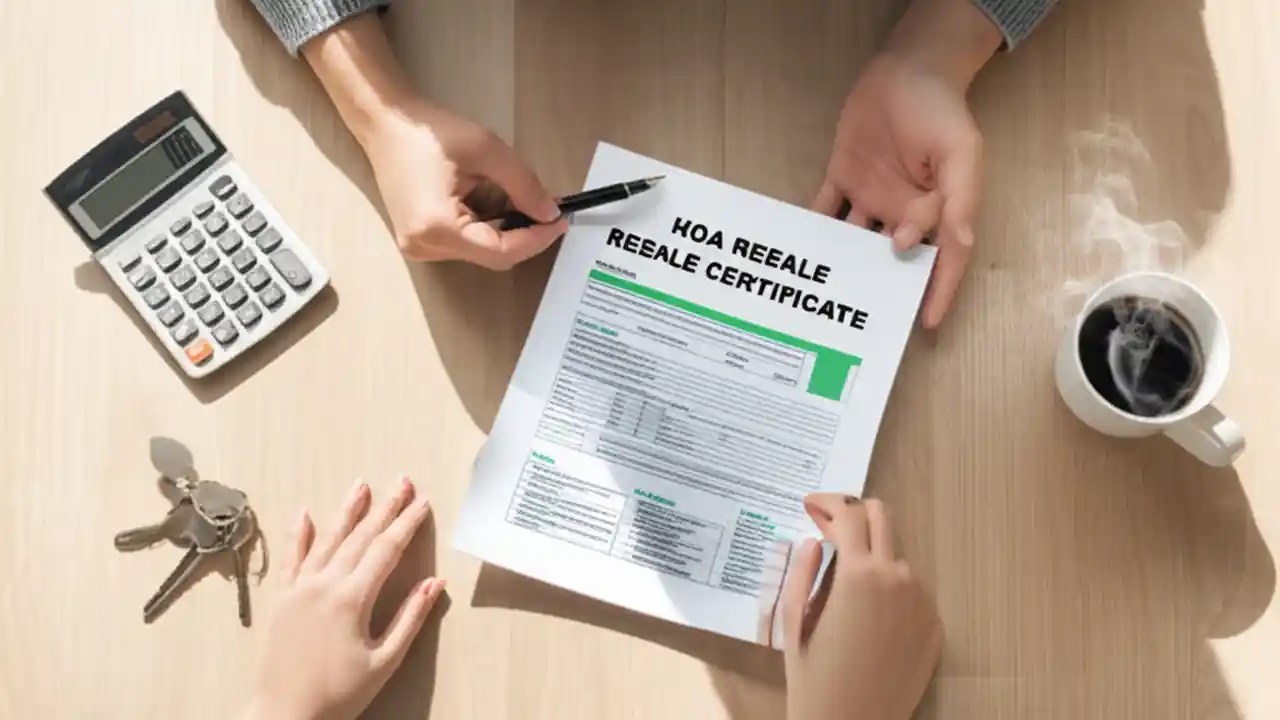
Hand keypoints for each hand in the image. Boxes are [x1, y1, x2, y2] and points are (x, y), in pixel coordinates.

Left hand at [244, 477, 442, 719]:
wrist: (283, 716)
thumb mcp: (384, 661)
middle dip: (385, 508)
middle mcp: (324, 584)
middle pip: (360, 536)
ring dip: (347, 511)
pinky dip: (297, 533)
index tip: (423, 503)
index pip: (387, 549)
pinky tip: (303, 513)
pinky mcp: (280, 599)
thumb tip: (435, 584)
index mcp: (353, 598)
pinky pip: (290, 558)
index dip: (407, 524)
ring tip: (362, 485)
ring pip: (326, 539)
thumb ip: (410, 618)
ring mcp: (299, 589)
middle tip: (402, 482)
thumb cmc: (338, 696)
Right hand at [303, 13, 567, 270]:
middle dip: (524, 234)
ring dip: (506, 229)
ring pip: (480, 251)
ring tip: (518, 198)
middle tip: (549, 209)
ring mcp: (419, 247)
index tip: (561, 221)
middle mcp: (425, 247)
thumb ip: (523, 185)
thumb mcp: (486, 150)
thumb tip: (550, 214)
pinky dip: (487, 226)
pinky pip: (465, 243)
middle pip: (492, 256)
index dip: (536, 239)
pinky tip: (492, 200)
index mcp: (437, 227)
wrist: (386, 122)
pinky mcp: (419, 239)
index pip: (500, 251)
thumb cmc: (430, 132)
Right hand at [781, 495, 943, 719]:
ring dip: (871, 558)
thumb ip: (802, 571)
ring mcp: (922, 601)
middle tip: (830, 529)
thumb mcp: (792, 621)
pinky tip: (868, 619)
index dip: (826, 502)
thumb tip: (814, 540)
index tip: (810, 506)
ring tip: (844, 589)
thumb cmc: (814, 679)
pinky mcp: (935, 625)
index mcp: (858, 574)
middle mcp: (897, 578)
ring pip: (896, 556)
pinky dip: (889, 591)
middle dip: (855, 515)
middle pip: (882, 517)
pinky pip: (911, 591)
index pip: (849, 513)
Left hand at [812, 0, 1000, 327]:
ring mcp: (871, 196)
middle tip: (863, 322)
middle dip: (880, 286)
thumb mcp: (962, 154)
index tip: (928, 323)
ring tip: (823, 296)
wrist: (906, 68)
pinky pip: (825, 210)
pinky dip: (813, 228)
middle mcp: (904, 210)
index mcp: (938, 209)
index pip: (940, 258)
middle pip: (892, 258)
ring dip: (843, 265)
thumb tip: (928, 244)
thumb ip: (957, 201)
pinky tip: (800, 252)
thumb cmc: (941, 110)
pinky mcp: (843, 178)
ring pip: (856, 242)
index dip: (937, 291)